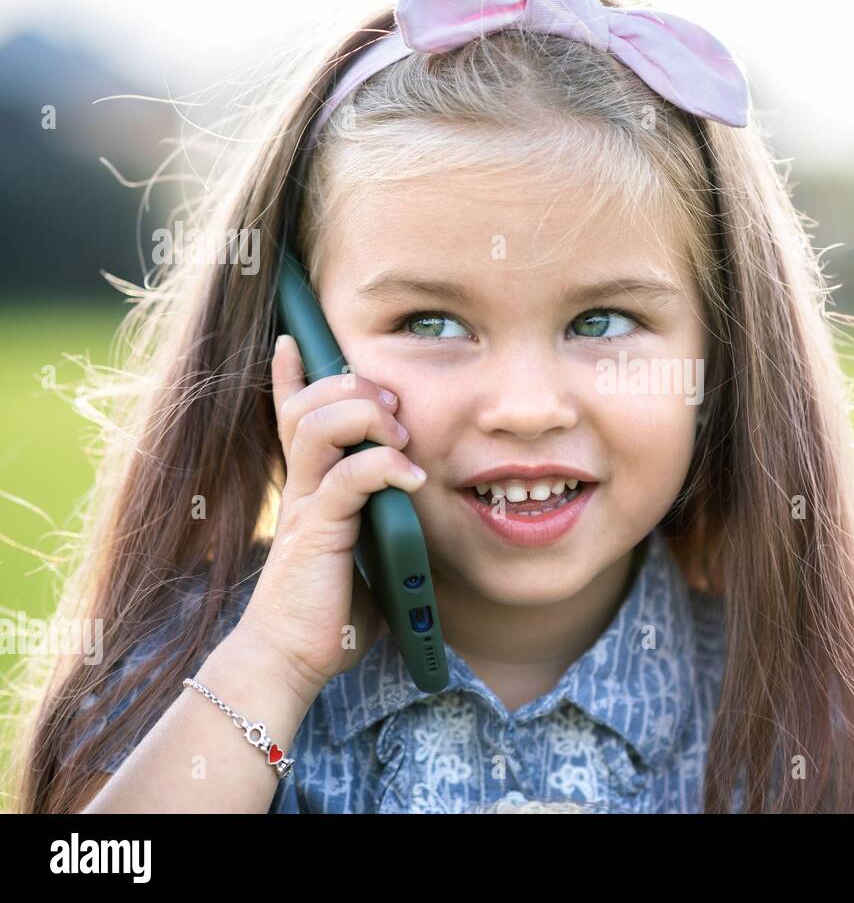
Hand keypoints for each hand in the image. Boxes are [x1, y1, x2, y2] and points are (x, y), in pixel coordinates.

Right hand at [239, 334, 425, 692]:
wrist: (292, 659)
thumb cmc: (330, 611)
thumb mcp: (364, 554)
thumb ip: (384, 523)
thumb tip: (419, 516)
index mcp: (311, 487)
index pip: (292, 415)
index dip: (290, 374)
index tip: (290, 338)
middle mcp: (302, 487)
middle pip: (310, 403)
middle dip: (353, 386)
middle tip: (392, 406)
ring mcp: (307, 505)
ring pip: (319, 425)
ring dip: (365, 415)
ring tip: (400, 437)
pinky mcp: (319, 531)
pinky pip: (349, 477)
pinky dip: (385, 466)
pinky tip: (413, 479)